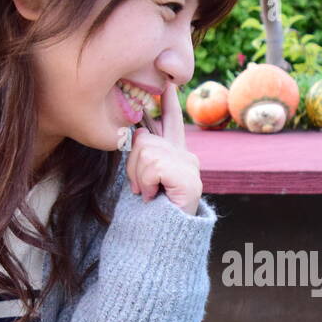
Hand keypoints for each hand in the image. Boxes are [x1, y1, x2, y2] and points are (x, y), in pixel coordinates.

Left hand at [127, 81, 200, 215]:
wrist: (165, 237)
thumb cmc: (152, 211)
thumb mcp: (145, 178)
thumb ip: (144, 155)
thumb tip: (136, 135)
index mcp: (176, 154)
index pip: (171, 121)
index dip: (168, 101)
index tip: (167, 83)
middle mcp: (186, 155)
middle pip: (144, 139)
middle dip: (132, 165)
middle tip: (142, 188)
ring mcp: (189, 165)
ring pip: (144, 151)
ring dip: (138, 177)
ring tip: (150, 194)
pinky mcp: (187, 175)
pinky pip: (152, 166)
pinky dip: (146, 183)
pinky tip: (155, 196)